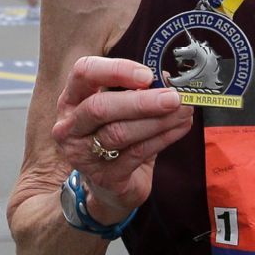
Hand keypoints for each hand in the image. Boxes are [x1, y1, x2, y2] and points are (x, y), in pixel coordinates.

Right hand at [51, 58, 194, 223]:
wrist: (111, 184)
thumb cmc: (116, 134)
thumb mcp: (122, 107)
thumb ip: (139, 90)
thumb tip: (166, 78)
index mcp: (72, 99)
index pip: (84, 73)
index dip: (116, 70)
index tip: (147, 75)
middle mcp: (70, 126)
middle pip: (99, 108)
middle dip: (141, 102)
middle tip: (173, 97)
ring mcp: (82, 154)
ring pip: (119, 133)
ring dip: (158, 120)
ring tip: (184, 110)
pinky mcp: (104, 176)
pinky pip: (137, 153)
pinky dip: (163, 137)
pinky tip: (180, 127)